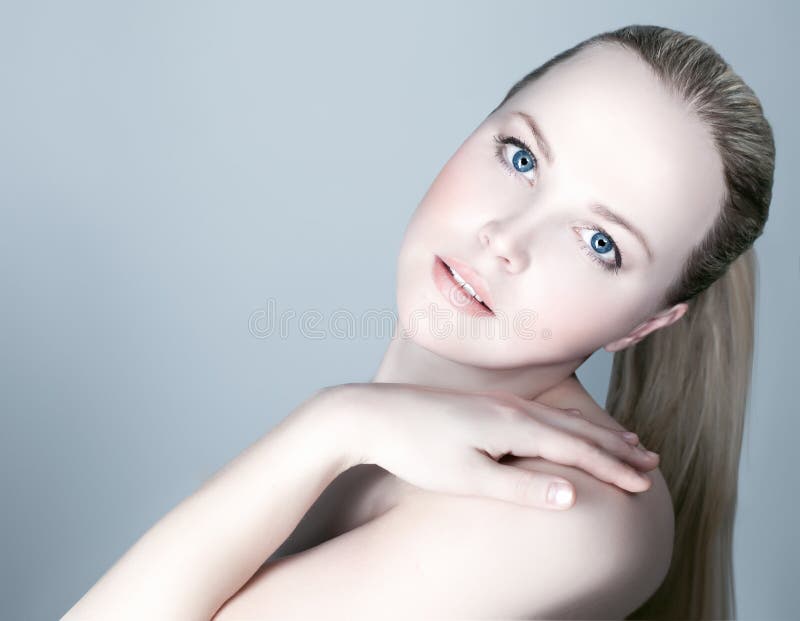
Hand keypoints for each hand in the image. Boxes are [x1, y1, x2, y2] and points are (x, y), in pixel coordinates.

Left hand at [323, 382, 658, 509]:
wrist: (372, 415)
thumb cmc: (416, 450)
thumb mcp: (467, 477)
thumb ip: (520, 487)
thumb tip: (575, 496)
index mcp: (512, 425)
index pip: (576, 448)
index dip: (613, 467)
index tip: (645, 484)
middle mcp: (511, 408)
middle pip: (577, 427)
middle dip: (616, 447)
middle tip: (652, 461)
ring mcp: (498, 404)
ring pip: (561, 418)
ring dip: (597, 432)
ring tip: (626, 442)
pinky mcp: (485, 406)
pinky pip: (542, 413)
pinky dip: (568, 423)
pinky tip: (568, 427)